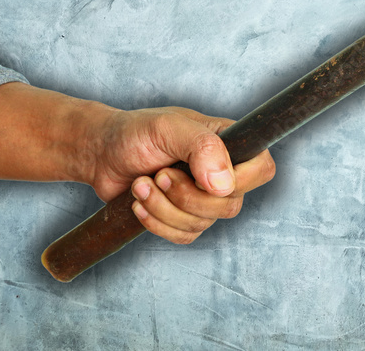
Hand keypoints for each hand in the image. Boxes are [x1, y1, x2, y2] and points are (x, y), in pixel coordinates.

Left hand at [89, 107, 275, 243]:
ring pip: (204, 223)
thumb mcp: (169, 128)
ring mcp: (205, 198)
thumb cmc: (136, 133)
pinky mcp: (184, 218)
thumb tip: (224, 184)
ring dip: (165, 208)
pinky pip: (185, 236)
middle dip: (187, 197)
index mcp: (229, 142)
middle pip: (231, 204)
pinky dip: (158, 224)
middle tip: (159, 175)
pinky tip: (140, 203)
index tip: (200, 175)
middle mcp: (223, 171)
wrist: (102, 155)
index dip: (239, 180)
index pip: (261, 168)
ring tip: (142, 184)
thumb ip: (203, 148)